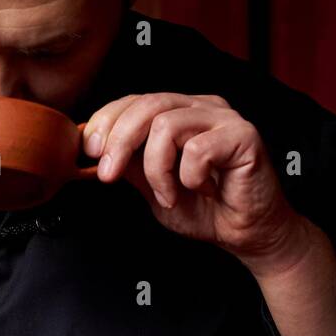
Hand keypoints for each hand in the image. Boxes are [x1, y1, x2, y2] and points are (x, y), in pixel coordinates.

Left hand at [84, 93, 308, 277]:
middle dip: (118, 141)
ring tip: (168, 196)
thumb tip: (91, 151)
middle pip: (147, 104)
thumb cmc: (206, 210)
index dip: (107, 121)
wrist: (247, 235)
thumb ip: (130, 165)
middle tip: (107, 175)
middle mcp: (202, 107)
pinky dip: (189, 177)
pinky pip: (199, 149)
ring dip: (157, 169)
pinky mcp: (244, 137)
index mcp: (180, 112)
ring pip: (167, 124)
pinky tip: (203, 191)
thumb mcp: (154, 187)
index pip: (135, 100)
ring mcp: (224, 118)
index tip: (88, 151)